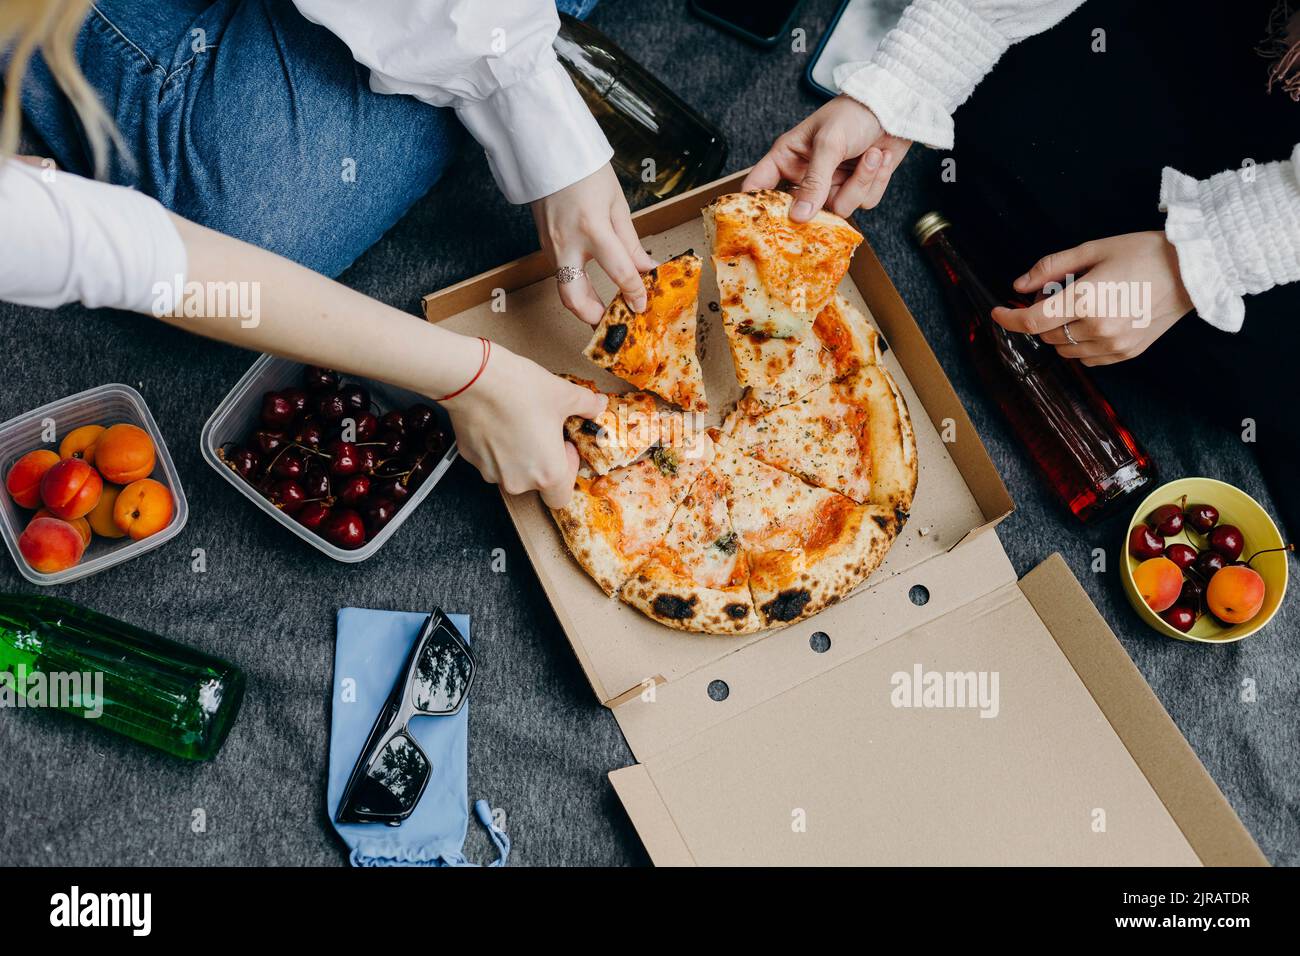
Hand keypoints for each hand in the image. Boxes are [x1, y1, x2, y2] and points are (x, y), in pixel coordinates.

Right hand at [440, 346, 606, 507]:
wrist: (474, 378)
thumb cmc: (521, 389)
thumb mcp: (565, 394)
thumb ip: (587, 405)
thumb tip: (598, 404)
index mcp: (548, 473)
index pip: (560, 497)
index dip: (567, 474)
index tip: (564, 447)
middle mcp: (518, 481)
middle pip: (535, 482)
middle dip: (542, 460)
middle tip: (543, 430)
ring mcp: (491, 472)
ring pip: (511, 471)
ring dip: (519, 454)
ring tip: (520, 422)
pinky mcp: (471, 459)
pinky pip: (490, 460)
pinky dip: (497, 446)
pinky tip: (499, 421)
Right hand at [532, 163, 655, 325]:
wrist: (548, 150)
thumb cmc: (584, 171)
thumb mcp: (616, 204)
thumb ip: (631, 242)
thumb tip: (646, 269)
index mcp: (592, 228)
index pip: (619, 272)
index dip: (634, 292)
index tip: (643, 304)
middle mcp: (567, 243)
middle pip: (575, 297)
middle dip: (593, 317)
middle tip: (613, 323)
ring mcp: (551, 246)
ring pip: (564, 289)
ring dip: (584, 305)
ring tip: (604, 311)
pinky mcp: (544, 245)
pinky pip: (561, 273)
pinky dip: (577, 286)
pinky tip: (592, 286)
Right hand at [743, 95, 911, 219]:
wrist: (893, 108)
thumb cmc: (853, 113)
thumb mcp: (829, 143)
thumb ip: (814, 181)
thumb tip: (799, 216)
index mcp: (788, 158)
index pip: (759, 186)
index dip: (755, 206)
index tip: (759, 224)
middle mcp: (806, 176)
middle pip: (804, 211)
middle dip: (828, 197)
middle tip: (836, 182)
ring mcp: (832, 185)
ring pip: (840, 209)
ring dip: (861, 181)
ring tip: (872, 155)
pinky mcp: (856, 189)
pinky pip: (864, 202)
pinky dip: (876, 180)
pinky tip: (879, 157)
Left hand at [991, 232, 1193, 365]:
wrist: (1193, 270)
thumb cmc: (1143, 252)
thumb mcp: (1093, 249)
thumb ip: (1051, 268)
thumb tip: (1019, 286)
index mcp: (1086, 300)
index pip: (1032, 320)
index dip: (1008, 318)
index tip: (997, 312)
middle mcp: (1098, 328)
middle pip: (1046, 334)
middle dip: (1041, 316)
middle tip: (1057, 293)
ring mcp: (1114, 345)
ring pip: (1063, 349)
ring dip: (1060, 332)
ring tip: (1081, 306)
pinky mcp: (1127, 353)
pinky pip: (1086, 358)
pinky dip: (1079, 344)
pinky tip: (1095, 322)